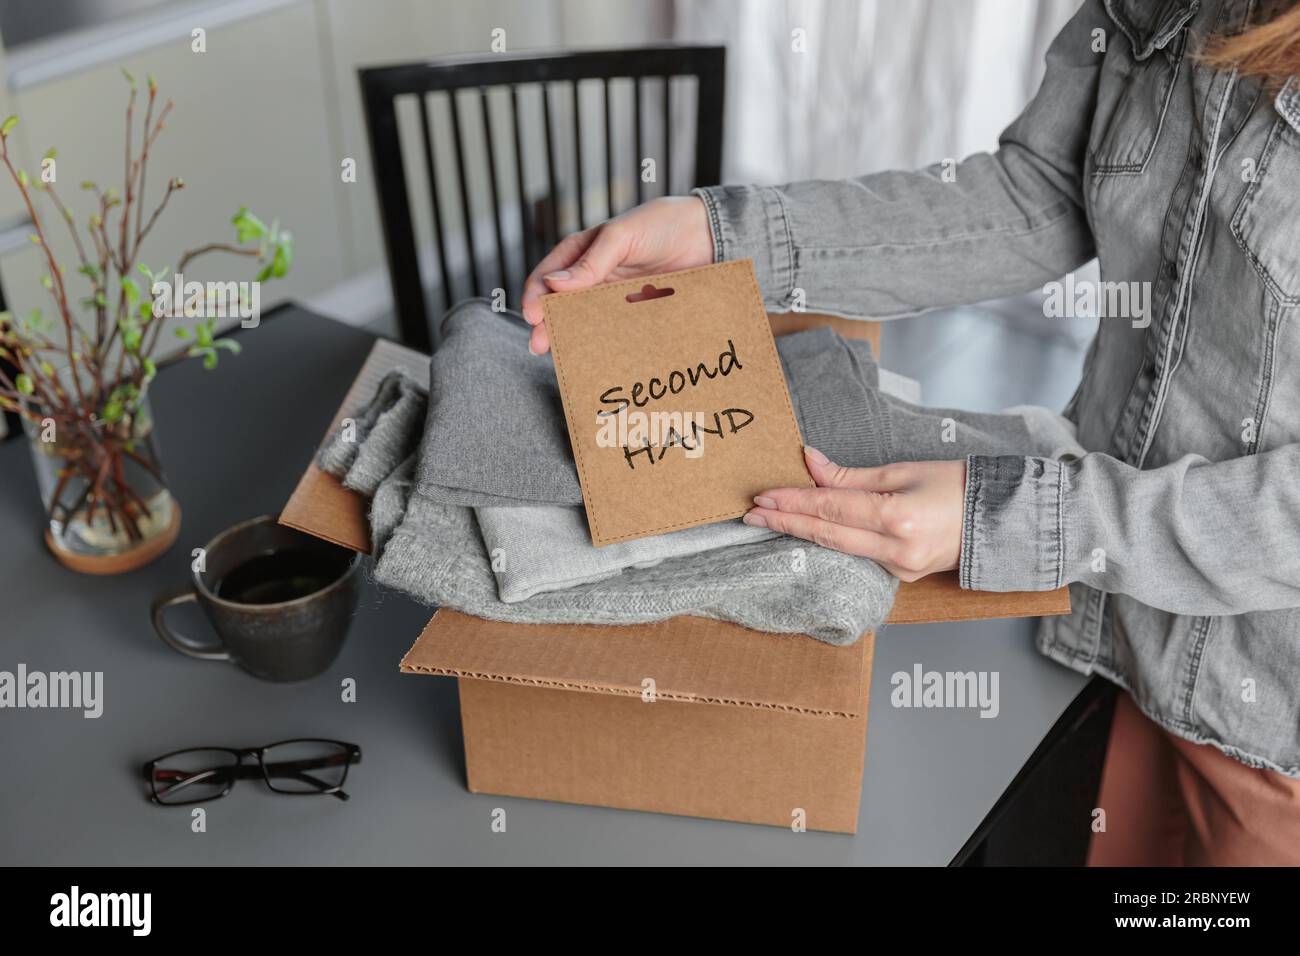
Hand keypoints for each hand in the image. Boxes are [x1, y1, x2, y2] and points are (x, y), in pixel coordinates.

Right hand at [520, 196, 712, 353]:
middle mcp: (593, 277)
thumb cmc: (661, 224)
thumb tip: (552, 285)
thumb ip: (590, 262)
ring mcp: (614, 297)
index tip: (532, 315)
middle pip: (562, 306)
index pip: (547, 277)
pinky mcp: (636, 313)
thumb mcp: (621, 236)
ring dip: (573, 338)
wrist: (708, 235)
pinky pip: (615, 331)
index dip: (536, 296)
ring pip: (585, 322)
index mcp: (582, 252)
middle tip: (539, 345)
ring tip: (563, 355)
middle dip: (548, 324)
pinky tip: (597, 356)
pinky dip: (604, 343)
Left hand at [744, 447, 966, 581]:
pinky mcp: (901, 576)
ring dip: (803, 533)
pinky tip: (810, 532)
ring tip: (770, 520)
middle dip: (786, 522)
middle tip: (751, 514)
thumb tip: (809, 462)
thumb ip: (850, 475)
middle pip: (826, 534)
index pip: (830, 508)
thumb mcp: (901, 471)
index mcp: (897, 517)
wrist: (997, 518)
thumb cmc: (955, 486)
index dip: (793, 502)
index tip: (762, 497)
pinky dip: (832, 542)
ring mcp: (899, 568)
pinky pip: (857, 557)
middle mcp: (896, 549)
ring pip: (838, 549)